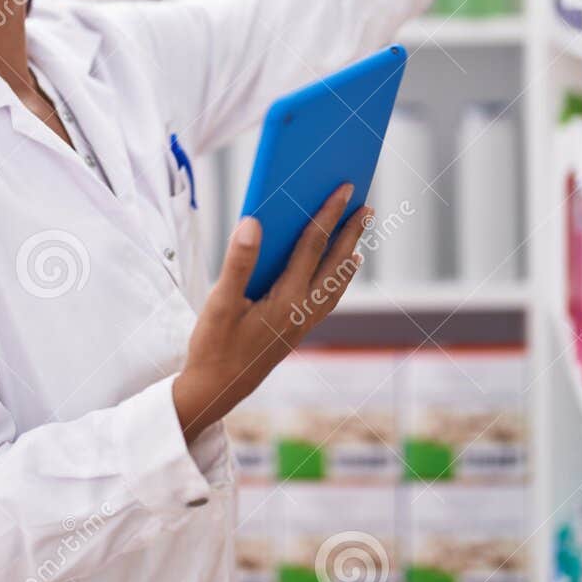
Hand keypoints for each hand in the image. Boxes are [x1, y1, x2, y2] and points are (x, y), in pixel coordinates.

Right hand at [172, 184, 371, 441]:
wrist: (217, 391)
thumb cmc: (214, 346)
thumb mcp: (219, 303)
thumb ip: (238, 262)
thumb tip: (253, 222)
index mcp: (287, 299)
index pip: (313, 246)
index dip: (329, 214)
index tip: (344, 190)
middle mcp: (303, 311)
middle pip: (335, 264)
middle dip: (351, 233)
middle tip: (367, 207)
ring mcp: (303, 324)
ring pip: (336, 284)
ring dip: (348, 256)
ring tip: (358, 237)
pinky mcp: (297, 332)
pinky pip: (327, 299)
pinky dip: (338, 280)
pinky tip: (337, 275)